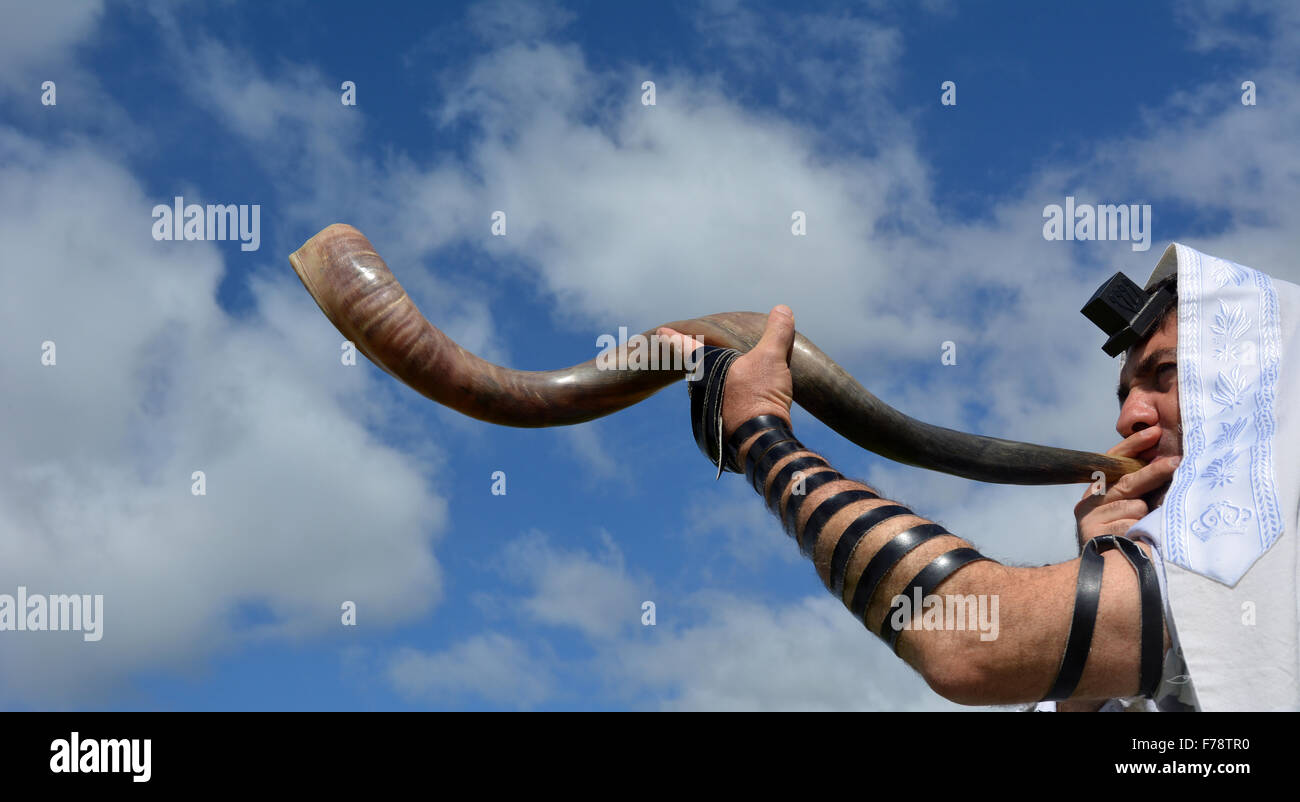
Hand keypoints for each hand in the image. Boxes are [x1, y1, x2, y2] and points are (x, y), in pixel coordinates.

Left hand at [657, 304, 796, 439]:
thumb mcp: (772, 357)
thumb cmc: (759, 395)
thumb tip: (782, 309)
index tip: (661, 332)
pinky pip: (727, 403)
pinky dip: (732, 397)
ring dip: (717, 380)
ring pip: (713, 387)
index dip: (675, 337)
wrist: (761, 438)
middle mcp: (705, 388)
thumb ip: (776, 332)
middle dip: (696, 360)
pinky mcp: (726, 422)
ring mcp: (713, 407)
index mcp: (708, 368)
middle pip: (699, 369)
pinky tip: (743, 398)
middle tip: (689, 350)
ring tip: (724, 374)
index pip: (687, 346)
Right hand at [1073, 427, 1179, 549]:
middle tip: (1177, 462)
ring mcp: (1091, 517)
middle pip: (1127, 481)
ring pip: (1134, 505)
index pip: (1112, 460)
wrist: (1105, 582)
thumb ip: (1136, 494)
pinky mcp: (1097, 531)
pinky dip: (1141, 533)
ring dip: (1146, 518)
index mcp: (1096, 493)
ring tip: (1142, 533)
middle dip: (1154, 471)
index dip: (1133, 446)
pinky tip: (1136, 542)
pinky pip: (1133, 524)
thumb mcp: (1129, 513)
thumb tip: (1167, 467)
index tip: (1154, 432)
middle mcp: (1089, 502)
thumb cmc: (1126, 545)